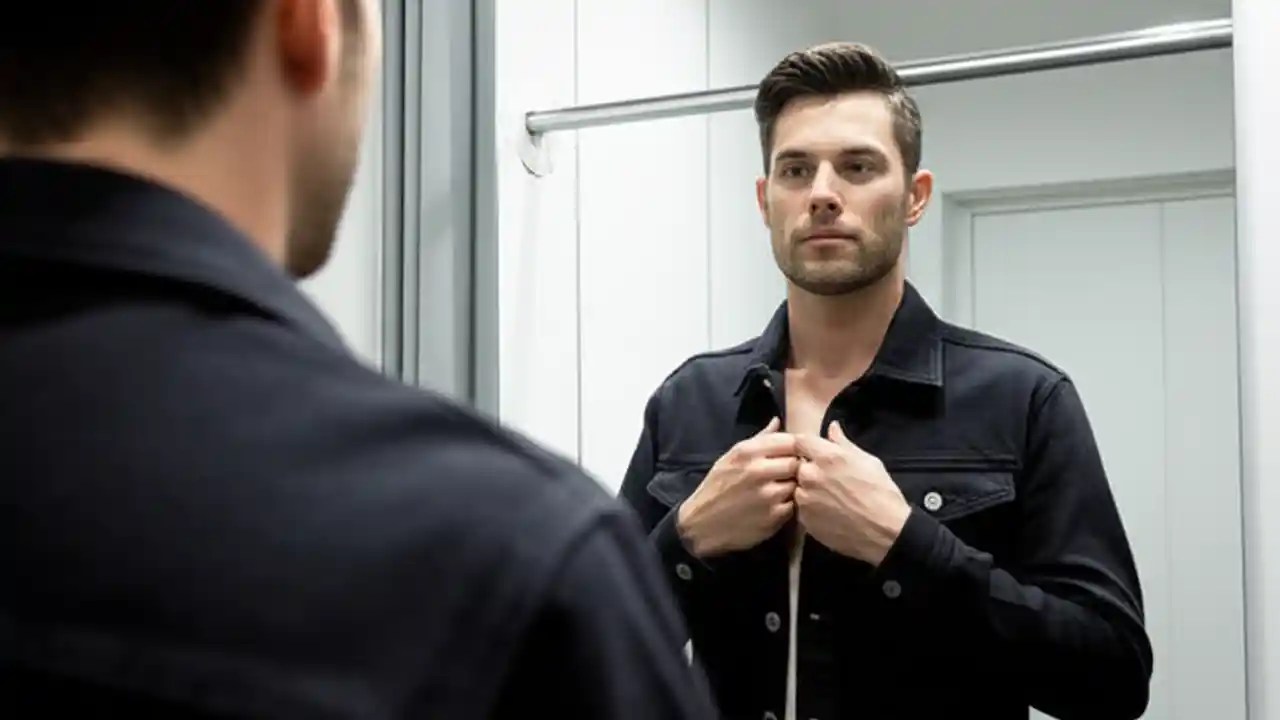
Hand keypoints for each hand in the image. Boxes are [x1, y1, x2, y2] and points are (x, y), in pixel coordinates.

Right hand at [677, 417, 798, 557]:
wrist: (701, 524)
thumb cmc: (717, 487)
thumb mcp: (731, 457)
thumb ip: (759, 439)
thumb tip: (778, 421)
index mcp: (747, 452)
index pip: (789, 441)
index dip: (795, 447)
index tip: (793, 455)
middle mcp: (757, 471)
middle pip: (797, 462)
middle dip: (797, 467)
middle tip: (789, 474)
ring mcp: (766, 496)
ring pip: (798, 485)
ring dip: (794, 487)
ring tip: (782, 490)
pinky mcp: (772, 518)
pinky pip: (794, 506)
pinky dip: (789, 506)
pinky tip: (777, 505)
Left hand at [794, 421, 910, 566]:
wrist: (885, 532)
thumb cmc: (881, 493)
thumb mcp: (868, 461)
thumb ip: (844, 443)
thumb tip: (832, 427)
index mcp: (826, 457)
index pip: (799, 441)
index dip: (805, 445)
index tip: (811, 450)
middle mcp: (810, 476)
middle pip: (797, 465)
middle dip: (807, 468)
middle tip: (826, 478)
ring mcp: (805, 499)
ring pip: (798, 488)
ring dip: (808, 489)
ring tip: (829, 498)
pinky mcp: (804, 520)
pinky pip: (801, 508)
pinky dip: (810, 508)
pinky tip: (828, 512)